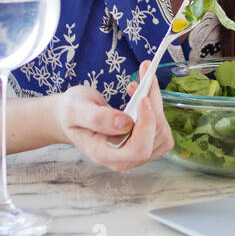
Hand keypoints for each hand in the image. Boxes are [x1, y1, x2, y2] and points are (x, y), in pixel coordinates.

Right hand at [53, 62, 173, 170]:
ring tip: (137, 85)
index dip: (147, 124)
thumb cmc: (72, 113)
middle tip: (143, 76)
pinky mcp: (144, 144)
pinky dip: (156, 108)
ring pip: (162, 131)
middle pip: (154, 137)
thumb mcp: (77, 109)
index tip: (142, 98)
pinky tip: (140, 97)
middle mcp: (123, 159)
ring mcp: (135, 154)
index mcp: (104, 154)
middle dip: (153, 104)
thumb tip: (124, 123)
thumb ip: (97, 118)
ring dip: (155, 103)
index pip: (139, 149)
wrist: (73, 116)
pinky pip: (161, 129)